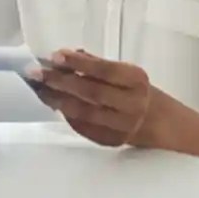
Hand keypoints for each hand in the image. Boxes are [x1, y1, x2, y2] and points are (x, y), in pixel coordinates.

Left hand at [28, 48, 160, 147]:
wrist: (161, 123)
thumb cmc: (138, 91)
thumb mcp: (126, 73)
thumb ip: (96, 64)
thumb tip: (62, 57)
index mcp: (137, 81)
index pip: (105, 71)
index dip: (79, 63)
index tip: (55, 55)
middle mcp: (132, 105)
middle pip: (91, 93)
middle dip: (61, 82)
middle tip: (37, 73)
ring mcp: (123, 127)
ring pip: (84, 112)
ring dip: (57, 99)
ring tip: (39, 89)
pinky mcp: (112, 141)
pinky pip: (84, 127)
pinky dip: (66, 114)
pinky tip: (53, 103)